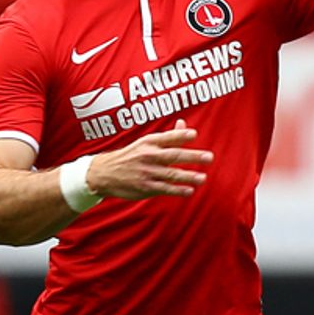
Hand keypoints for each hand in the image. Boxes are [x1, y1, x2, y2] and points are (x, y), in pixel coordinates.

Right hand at [85, 119, 213, 199]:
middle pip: (173, 155)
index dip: (181, 135)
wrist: (104, 173)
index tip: (194, 134)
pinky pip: (164, 188)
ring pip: (171, 174)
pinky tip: (189, 191)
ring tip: (203, 178)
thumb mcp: (146, 143)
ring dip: (188, 176)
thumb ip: (168, 136)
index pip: (168, 137)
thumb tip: (184, 124)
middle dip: (192, 156)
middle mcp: (148, 156)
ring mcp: (147, 172)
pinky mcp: (145, 187)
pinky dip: (177, 190)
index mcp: (149, 142)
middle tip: (209, 157)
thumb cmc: (131, 155)